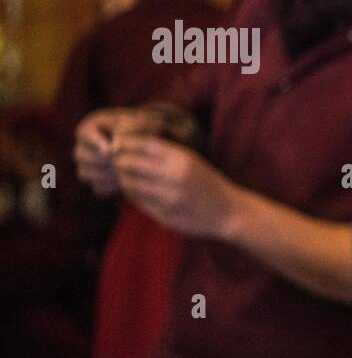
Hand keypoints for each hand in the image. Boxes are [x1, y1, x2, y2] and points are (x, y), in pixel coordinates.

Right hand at [74, 107, 169, 196]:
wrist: (155, 143)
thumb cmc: (147, 128)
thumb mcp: (140, 123)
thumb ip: (125, 132)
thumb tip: (113, 150)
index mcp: (93, 126)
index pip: (83, 133)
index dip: (94, 142)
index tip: (110, 148)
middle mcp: (87, 145)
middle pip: (80, 155)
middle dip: (100, 160)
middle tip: (117, 162)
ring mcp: (91, 164)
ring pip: (85, 173)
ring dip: (104, 175)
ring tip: (123, 171)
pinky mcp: (100, 180)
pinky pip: (98, 187)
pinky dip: (110, 187)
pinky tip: (124, 181)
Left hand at [111, 134, 244, 237]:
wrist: (228, 212)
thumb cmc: (207, 183)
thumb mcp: (192, 161)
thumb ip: (165, 154)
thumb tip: (127, 146)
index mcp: (183, 159)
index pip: (143, 144)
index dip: (125, 143)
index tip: (117, 144)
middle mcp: (175, 177)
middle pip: (131, 163)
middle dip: (119, 162)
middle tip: (116, 162)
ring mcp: (169, 198)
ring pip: (130, 184)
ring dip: (123, 179)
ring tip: (125, 177)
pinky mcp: (165, 215)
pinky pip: (138, 202)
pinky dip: (132, 195)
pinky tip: (136, 192)